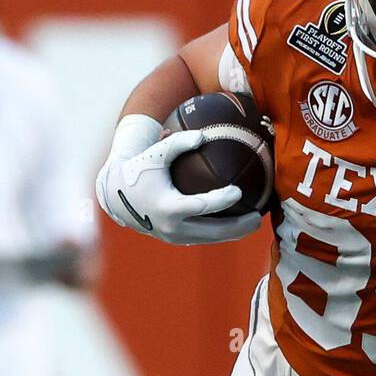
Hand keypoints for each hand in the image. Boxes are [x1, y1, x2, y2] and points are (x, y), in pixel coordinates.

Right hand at [95, 129, 261, 245]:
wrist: (117, 195)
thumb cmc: (140, 169)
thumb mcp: (155, 153)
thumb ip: (178, 143)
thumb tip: (203, 136)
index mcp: (167, 207)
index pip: (201, 207)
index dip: (221, 200)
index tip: (238, 191)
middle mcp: (171, 228)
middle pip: (213, 232)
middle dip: (238, 226)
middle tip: (258, 217)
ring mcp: (174, 237)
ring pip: (211, 239)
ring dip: (234, 233)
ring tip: (255, 222)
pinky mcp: (176, 239)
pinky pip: (204, 238)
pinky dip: (222, 233)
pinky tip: (240, 223)